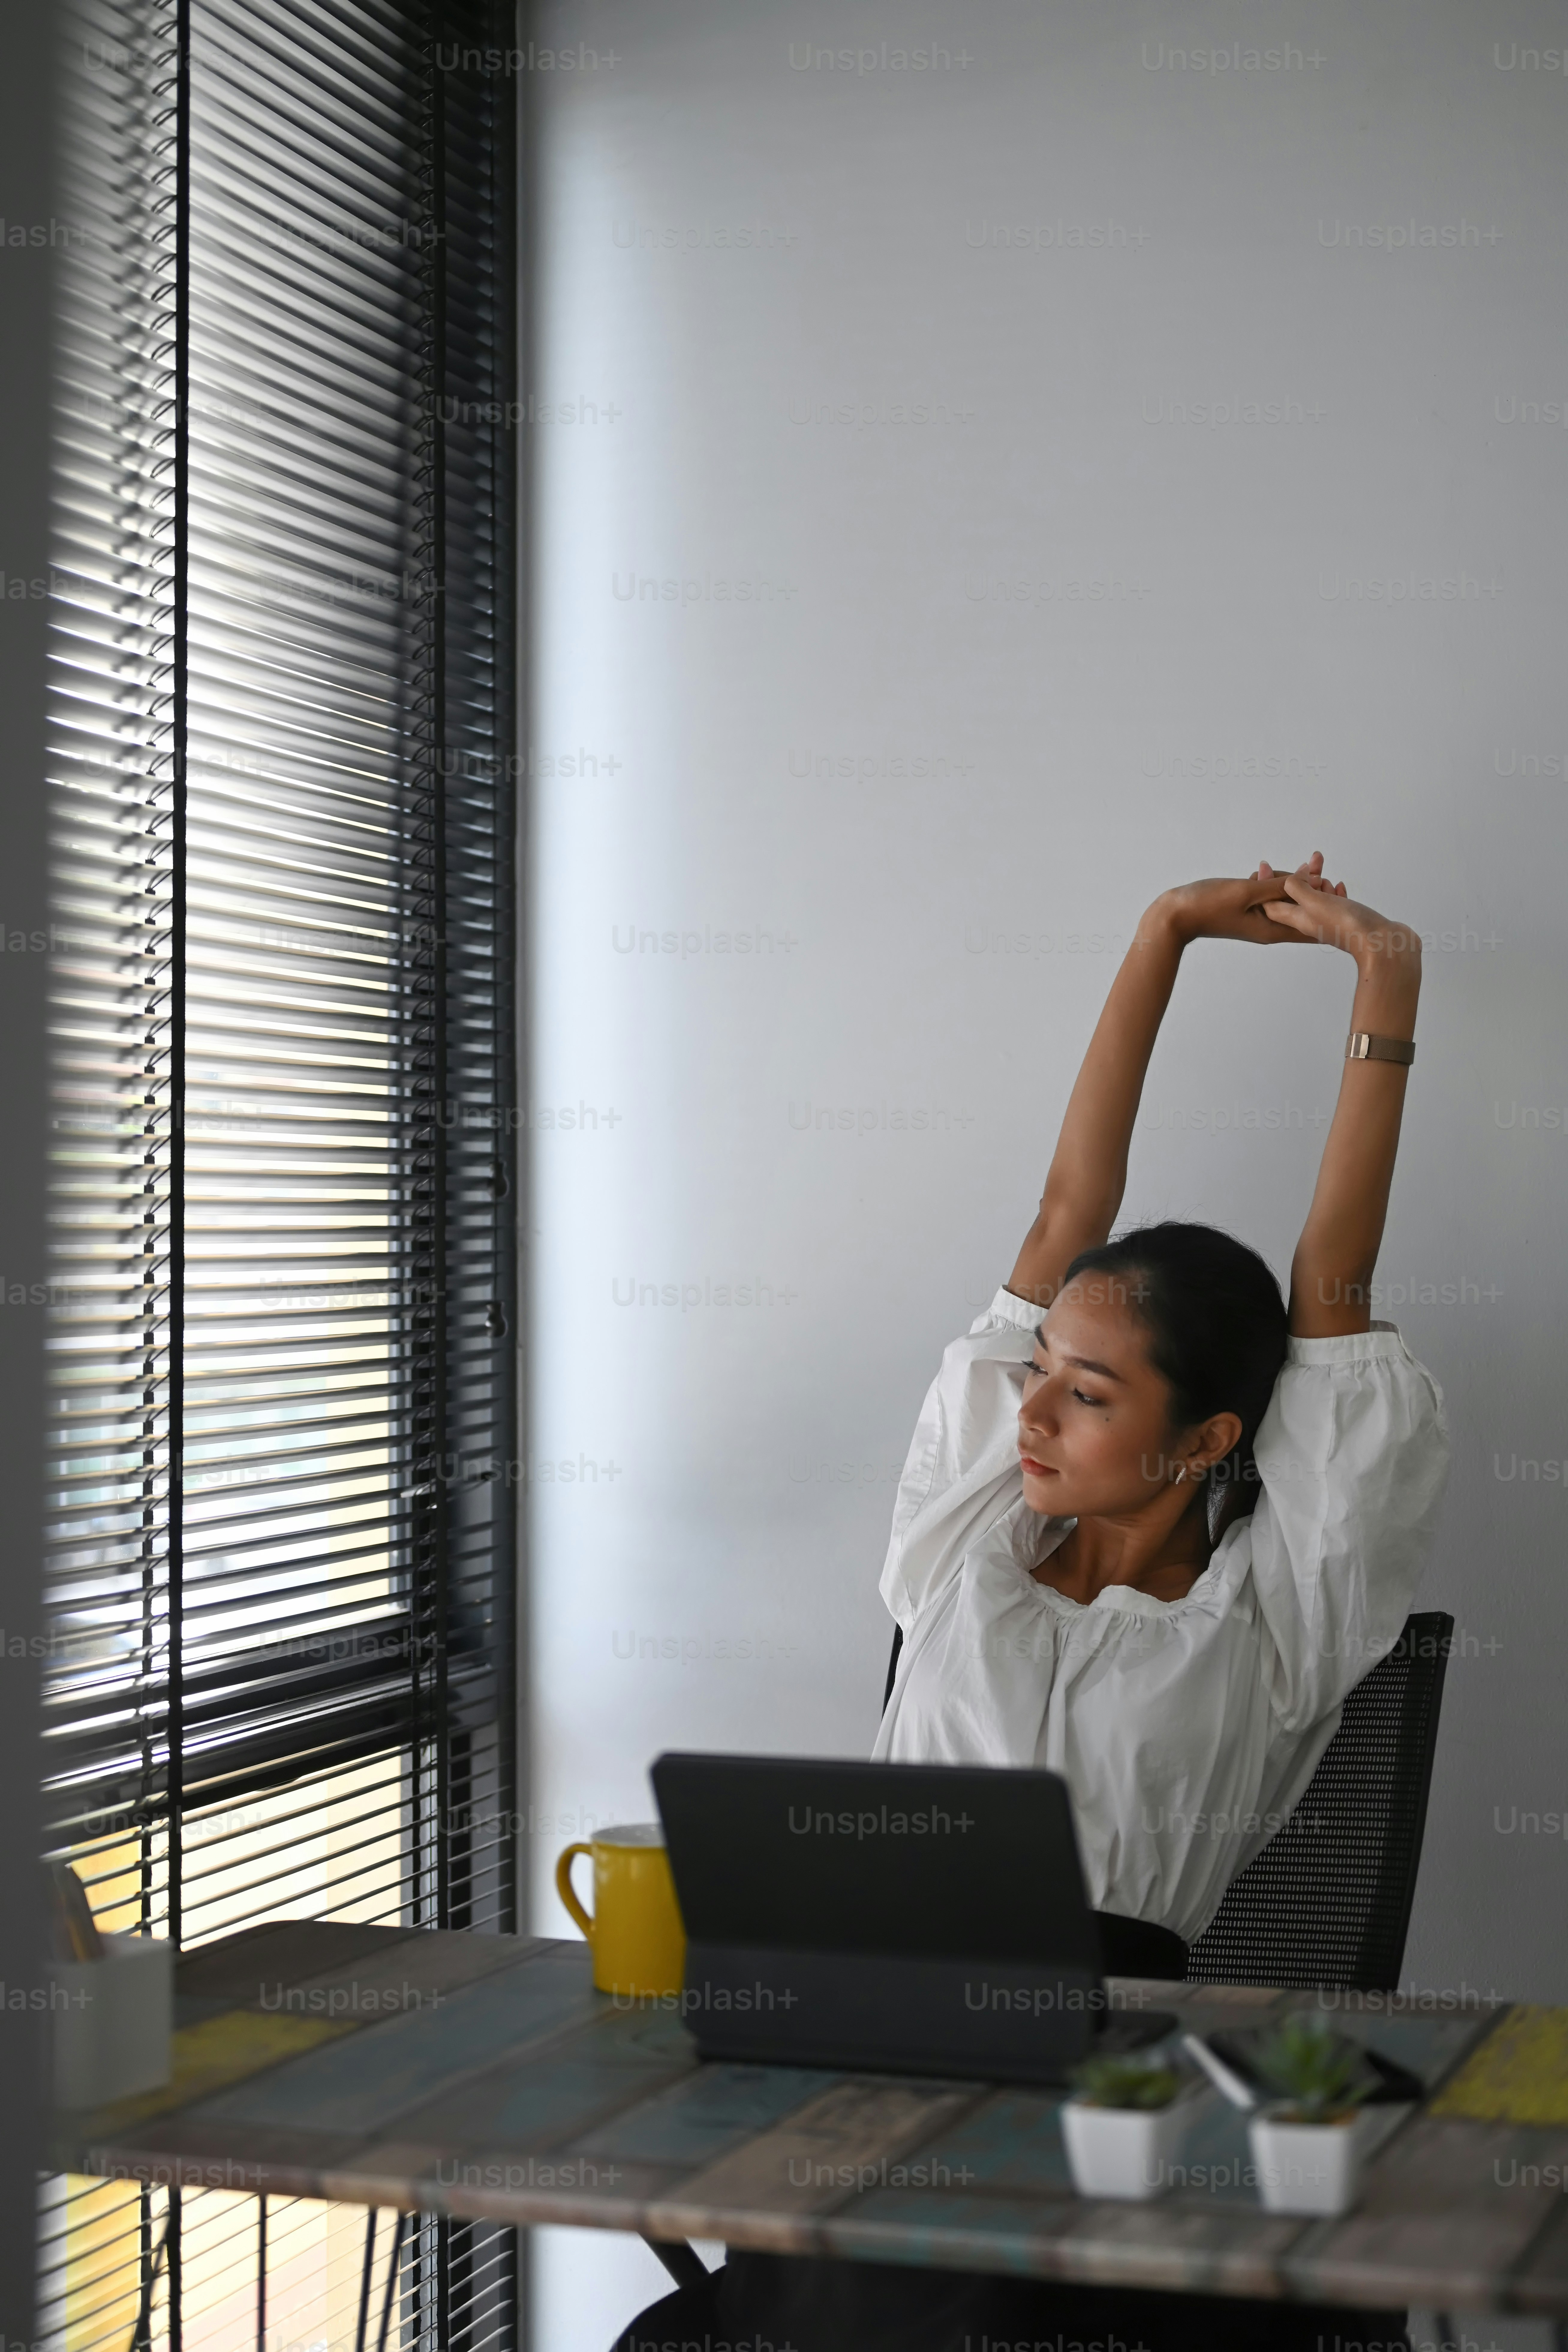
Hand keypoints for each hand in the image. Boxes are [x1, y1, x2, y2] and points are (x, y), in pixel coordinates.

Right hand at [1152, 853, 1338, 949]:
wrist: (1174, 916)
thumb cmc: (1208, 905)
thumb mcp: (1247, 891)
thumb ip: (1279, 885)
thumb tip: (1309, 877)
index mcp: (1273, 930)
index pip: (1313, 924)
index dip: (1328, 903)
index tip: (1333, 878)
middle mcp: (1269, 928)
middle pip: (1301, 908)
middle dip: (1310, 882)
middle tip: (1317, 857)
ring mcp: (1257, 920)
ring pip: (1283, 899)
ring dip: (1284, 879)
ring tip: (1273, 864)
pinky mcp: (1245, 912)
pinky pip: (1266, 896)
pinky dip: (1266, 882)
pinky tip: (1257, 871)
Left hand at [1256, 863, 1421, 973]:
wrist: (1380, 943)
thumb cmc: (1346, 924)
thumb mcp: (1314, 902)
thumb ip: (1297, 889)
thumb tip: (1289, 880)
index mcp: (1297, 920)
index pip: (1270, 905)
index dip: (1265, 886)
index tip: (1267, 867)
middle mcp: (1310, 923)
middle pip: (1294, 898)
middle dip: (1300, 878)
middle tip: (1313, 861)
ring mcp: (1328, 922)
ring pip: (1316, 899)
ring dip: (1320, 884)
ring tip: (1328, 877)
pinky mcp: (1345, 921)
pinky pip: (1334, 904)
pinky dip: (1335, 893)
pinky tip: (1340, 887)